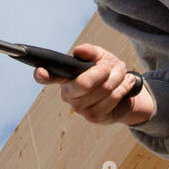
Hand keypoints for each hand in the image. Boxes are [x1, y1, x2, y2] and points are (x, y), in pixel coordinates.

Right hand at [33, 43, 153, 125]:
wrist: (124, 92)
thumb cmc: (107, 73)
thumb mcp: (100, 56)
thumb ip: (90, 51)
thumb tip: (79, 51)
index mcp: (65, 77)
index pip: (48, 77)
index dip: (42, 74)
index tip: (40, 71)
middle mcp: (68, 94)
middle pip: (84, 83)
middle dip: (104, 71)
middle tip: (112, 65)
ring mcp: (80, 108)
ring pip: (103, 89)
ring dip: (118, 77)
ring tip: (122, 73)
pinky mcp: (94, 117)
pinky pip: (112, 99)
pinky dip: (123, 88)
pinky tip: (127, 83)